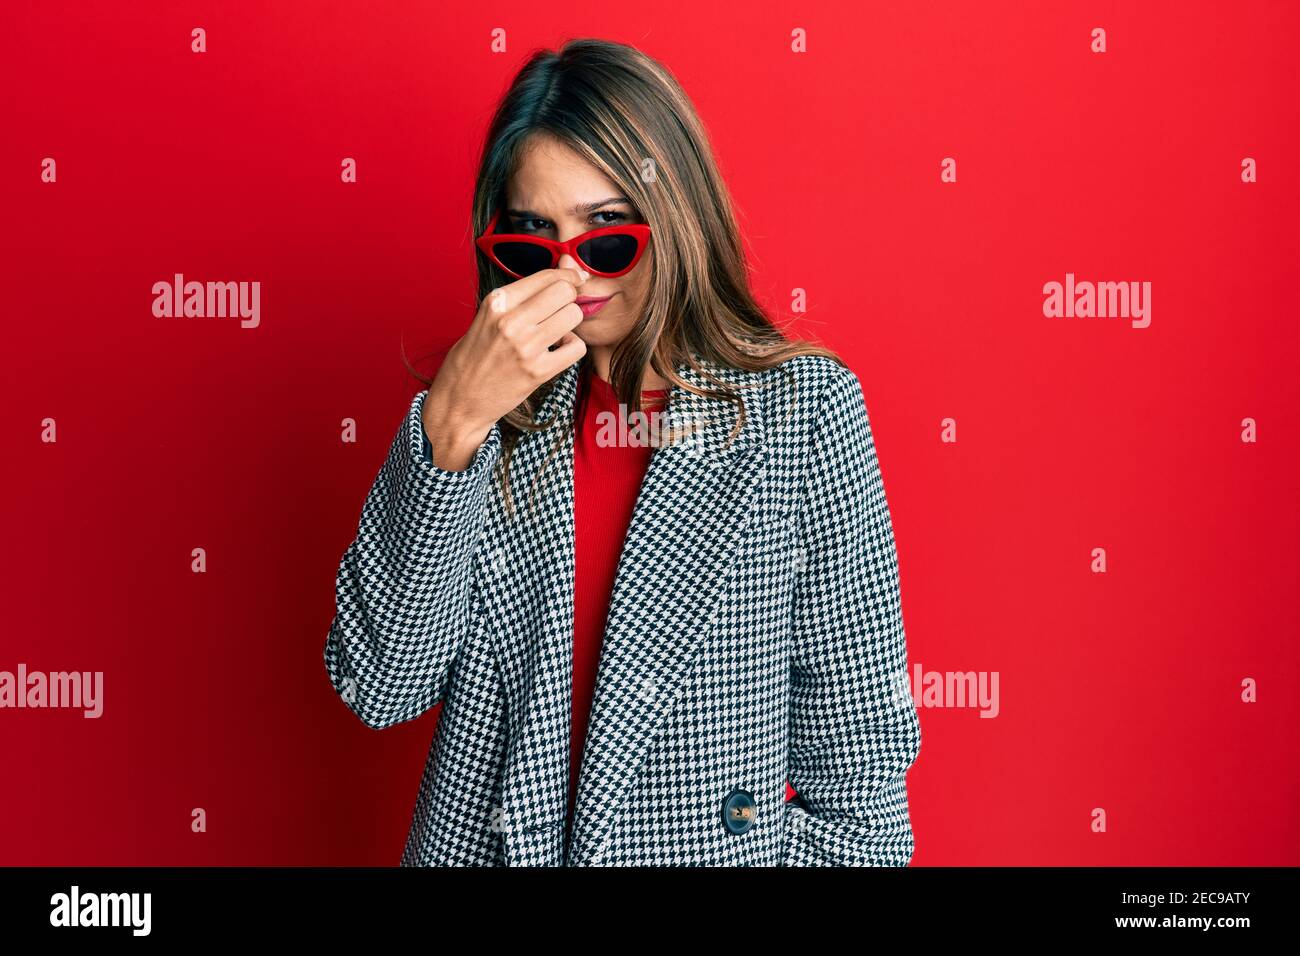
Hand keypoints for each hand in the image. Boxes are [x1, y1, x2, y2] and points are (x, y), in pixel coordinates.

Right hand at [422, 267, 588, 469]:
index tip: (576, 281)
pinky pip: (576, 347)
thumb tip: (567, 266)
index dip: (568, 276)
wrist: (460, 400)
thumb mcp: (487, 317)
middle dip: (570, 298)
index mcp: (496, 302)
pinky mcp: (538, 371)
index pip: (546, 276)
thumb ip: (522, 297)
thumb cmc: (474, 356)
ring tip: (556, 333)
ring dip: (571, 323)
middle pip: (564, 291)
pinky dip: (572, 348)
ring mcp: (525, 346)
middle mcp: (510, 320)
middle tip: (562, 311)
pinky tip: (556, 352)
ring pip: (573, 315)